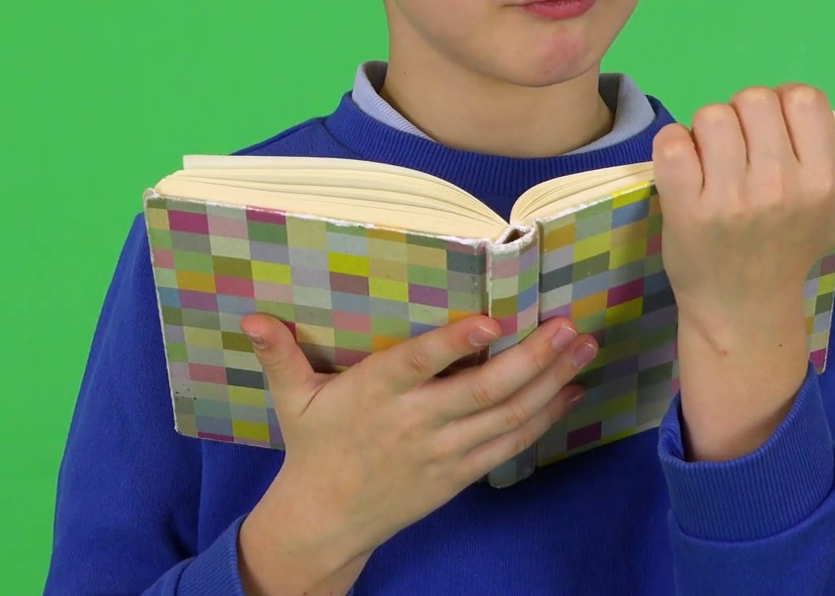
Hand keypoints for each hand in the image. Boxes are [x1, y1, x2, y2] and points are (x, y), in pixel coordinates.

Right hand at [234, 312, 595, 595]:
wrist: (327, 518)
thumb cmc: (313, 447)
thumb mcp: (292, 399)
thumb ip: (279, 353)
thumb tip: (252, 316)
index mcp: (374, 394)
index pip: (418, 364)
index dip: (454, 343)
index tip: (491, 321)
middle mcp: (414, 422)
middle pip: (482, 389)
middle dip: (532, 357)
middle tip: (568, 326)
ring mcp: (442, 451)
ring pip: (506, 415)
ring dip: (550, 382)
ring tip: (582, 349)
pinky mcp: (460, 473)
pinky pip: (509, 444)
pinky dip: (543, 418)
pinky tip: (569, 392)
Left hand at [651, 83, 834, 457]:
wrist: (743, 307)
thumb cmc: (794, 250)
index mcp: (821, 182)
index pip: (804, 98)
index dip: (784, 103)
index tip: (773, 130)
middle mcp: (780, 186)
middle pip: (753, 99)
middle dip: (743, 115)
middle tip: (739, 147)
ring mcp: (731, 198)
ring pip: (712, 115)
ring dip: (706, 130)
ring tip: (712, 159)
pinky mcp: (687, 207)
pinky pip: (673, 143)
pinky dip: (674, 145)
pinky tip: (685, 168)